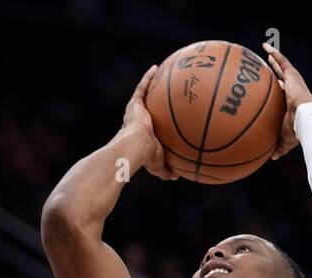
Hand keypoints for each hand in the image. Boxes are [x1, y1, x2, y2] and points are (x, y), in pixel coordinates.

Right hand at [121, 65, 176, 180]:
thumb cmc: (146, 158)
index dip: (150, 123)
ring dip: (150, 84)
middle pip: (142, 109)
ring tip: (160, 74)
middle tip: (159, 97)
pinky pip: (142, 86)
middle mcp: (134, 121)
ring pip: (143, 95)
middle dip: (149, 103)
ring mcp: (134, 111)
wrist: (135, 146)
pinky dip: (149, 77)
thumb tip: (176, 176)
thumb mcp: (159, 166)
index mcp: (138, 135)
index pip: (144, 127)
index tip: (158, 119)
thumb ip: (166, 170)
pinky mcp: (135, 103)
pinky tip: (157, 67)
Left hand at [262, 44, 311, 159]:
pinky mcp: (292, 74)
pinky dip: (274, 54)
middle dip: (277, 72)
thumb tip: (272, 158)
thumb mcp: (286, 140)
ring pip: (283, 67)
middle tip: (269, 66)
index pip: (285, 95)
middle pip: (284, 78)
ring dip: (275, 59)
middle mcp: (293, 90)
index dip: (280, 90)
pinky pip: (281, 61)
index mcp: (292, 103)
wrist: (306, 119)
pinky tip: (265, 47)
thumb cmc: (298, 130)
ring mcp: (293, 81)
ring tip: (266, 51)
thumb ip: (279, 147)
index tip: (275, 87)